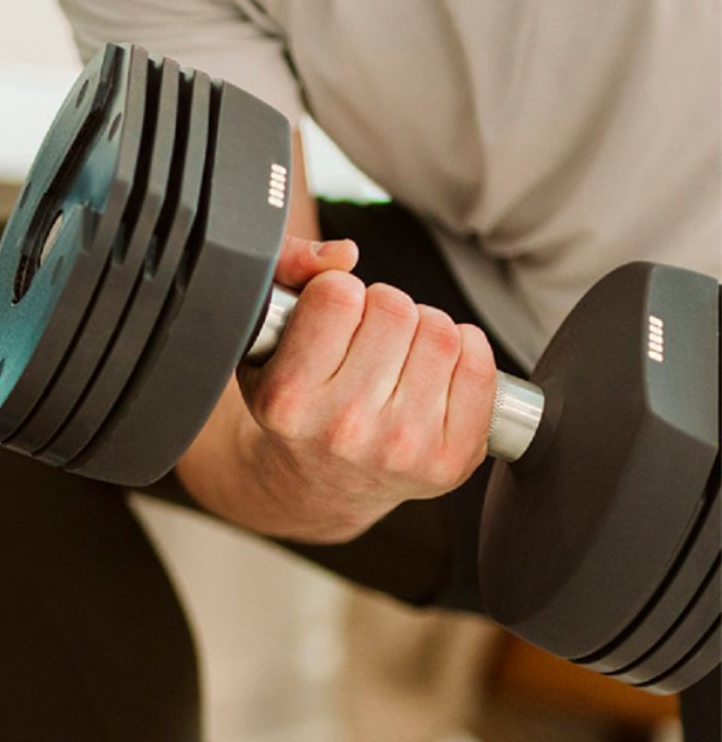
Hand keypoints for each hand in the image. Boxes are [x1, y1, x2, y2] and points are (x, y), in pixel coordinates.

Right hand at [178, 236, 498, 542]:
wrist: (319, 486)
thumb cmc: (298, 405)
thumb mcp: (264, 342)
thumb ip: (284, 272)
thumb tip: (343, 255)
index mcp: (289, 401)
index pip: (338, 295)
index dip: (335, 295)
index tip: (329, 321)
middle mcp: (343, 429)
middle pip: (395, 307)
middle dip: (382, 312)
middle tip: (366, 347)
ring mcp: (401, 447)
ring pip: (441, 331)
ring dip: (422, 333)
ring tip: (397, 363)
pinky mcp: (449, 460)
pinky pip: (479, 364)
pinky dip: (461, 356)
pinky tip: (430, 379)